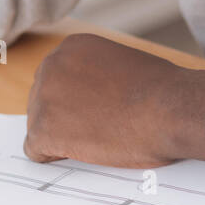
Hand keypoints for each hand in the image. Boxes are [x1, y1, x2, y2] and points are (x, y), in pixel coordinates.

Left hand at [24, 33, 204, 167]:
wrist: (169, 109)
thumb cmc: (160, 90)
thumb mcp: (123, 64)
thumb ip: (97, 74)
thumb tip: (90, 95)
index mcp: (71, 48)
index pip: (56, 79)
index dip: (75, 101)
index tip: (93, 112)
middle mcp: (51, 65)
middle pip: (42, 101)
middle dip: (64, 118)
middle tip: (95, 131)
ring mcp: (44, 97)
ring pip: (39, 126)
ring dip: (62, 138)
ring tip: (97, 141)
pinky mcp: (44, 129)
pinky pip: (35, 150)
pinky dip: (54, 157)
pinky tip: (80, 154)